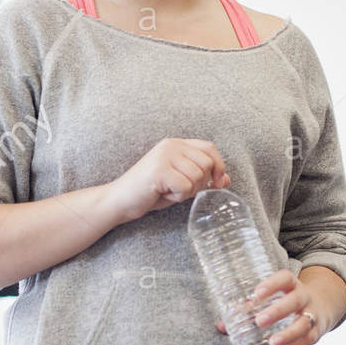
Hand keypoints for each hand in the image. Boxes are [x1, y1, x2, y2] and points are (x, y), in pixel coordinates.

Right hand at [106, 138, 229, 222]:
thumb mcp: (180, 183)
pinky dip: (177, 197)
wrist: (120, 200)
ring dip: (186, 192)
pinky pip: (185, 187)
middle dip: (199, 183)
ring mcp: (165, 156)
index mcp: (176, 144)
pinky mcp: (159, 169)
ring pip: (197, 176)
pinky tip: (162, 194)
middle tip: (179, 189)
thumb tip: (225, 179)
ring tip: (168, 191)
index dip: (218, 165)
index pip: (209, 148)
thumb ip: (201, 178)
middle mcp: (171, 145)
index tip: (217, 183)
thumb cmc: (150, 192)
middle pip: (207, 163)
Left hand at [215, 268, 319, 344]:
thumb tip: (222, 325)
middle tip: (260, 321)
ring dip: (288, 334)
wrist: (322, 305)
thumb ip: (248, 309)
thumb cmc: (288, 300)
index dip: (272, 284)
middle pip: (295, 301)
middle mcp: (304, 297)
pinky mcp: (317, 331)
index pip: (285, 278)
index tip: (258, 293)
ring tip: (272, 342)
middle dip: (278, 311)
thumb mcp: (274, 297)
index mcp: (292, 284)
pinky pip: (307, 340)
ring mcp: (312, 314)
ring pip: (304, 323)